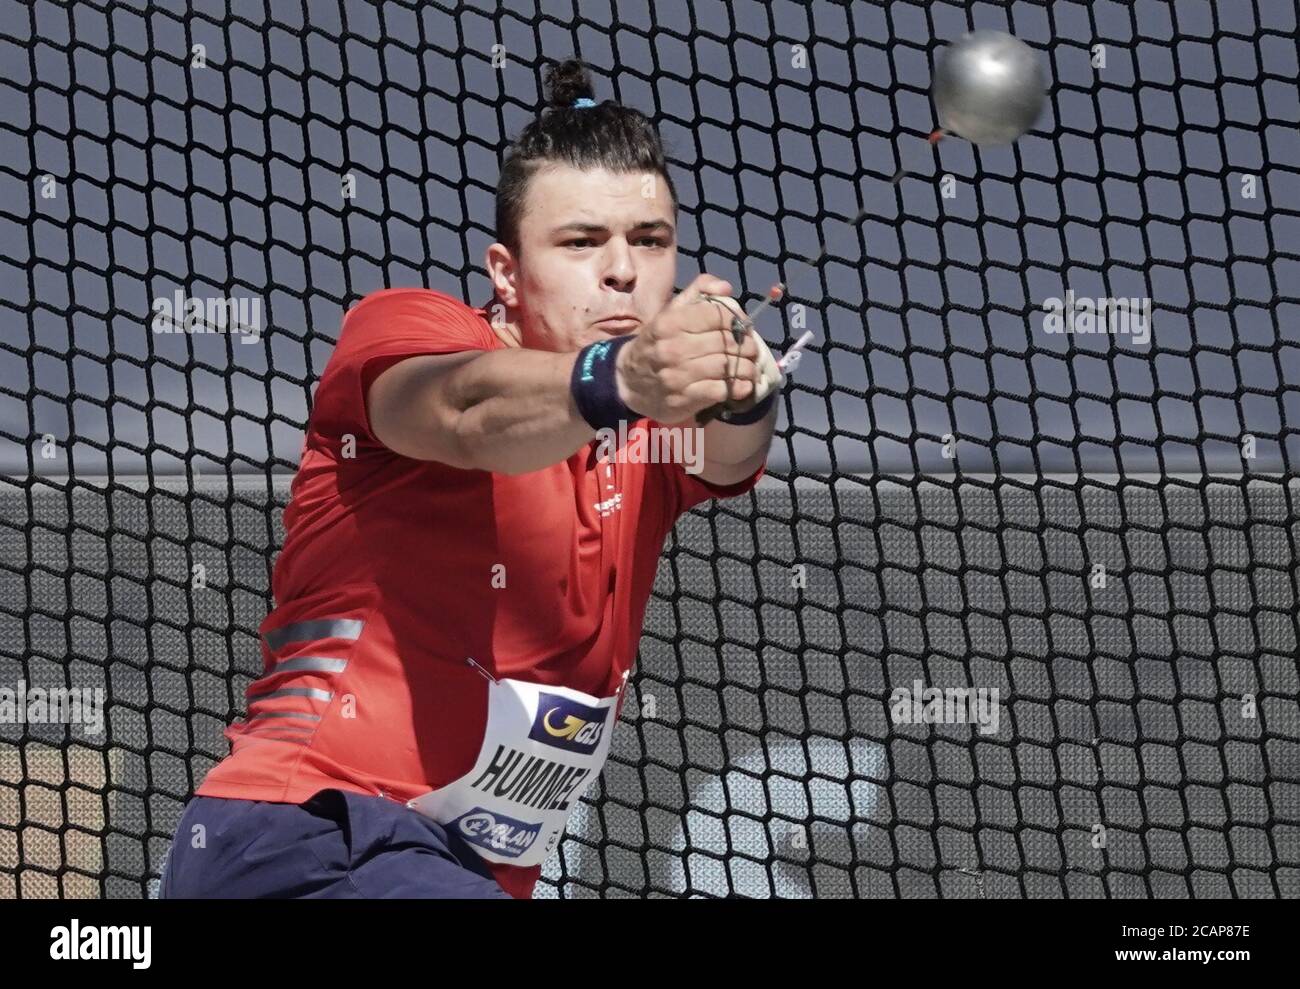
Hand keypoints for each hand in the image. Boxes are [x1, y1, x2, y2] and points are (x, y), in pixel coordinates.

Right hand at [614, 274, 761, 423]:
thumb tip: (726, 287)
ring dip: (746, 367)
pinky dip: (738, 387)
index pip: (717, 314)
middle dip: (746, 345)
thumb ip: (698, 292)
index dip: (736, 319)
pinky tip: (742, 385)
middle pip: (725, 341)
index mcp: (670, 322)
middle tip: (751, 349)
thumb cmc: (657, 343)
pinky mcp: (683, 399)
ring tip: (750, 367)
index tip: (742, 326)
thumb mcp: (671, 312)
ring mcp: (677, 376)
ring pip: (727, 366)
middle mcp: (672, 348)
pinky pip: (721, 391)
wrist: (629, 382)